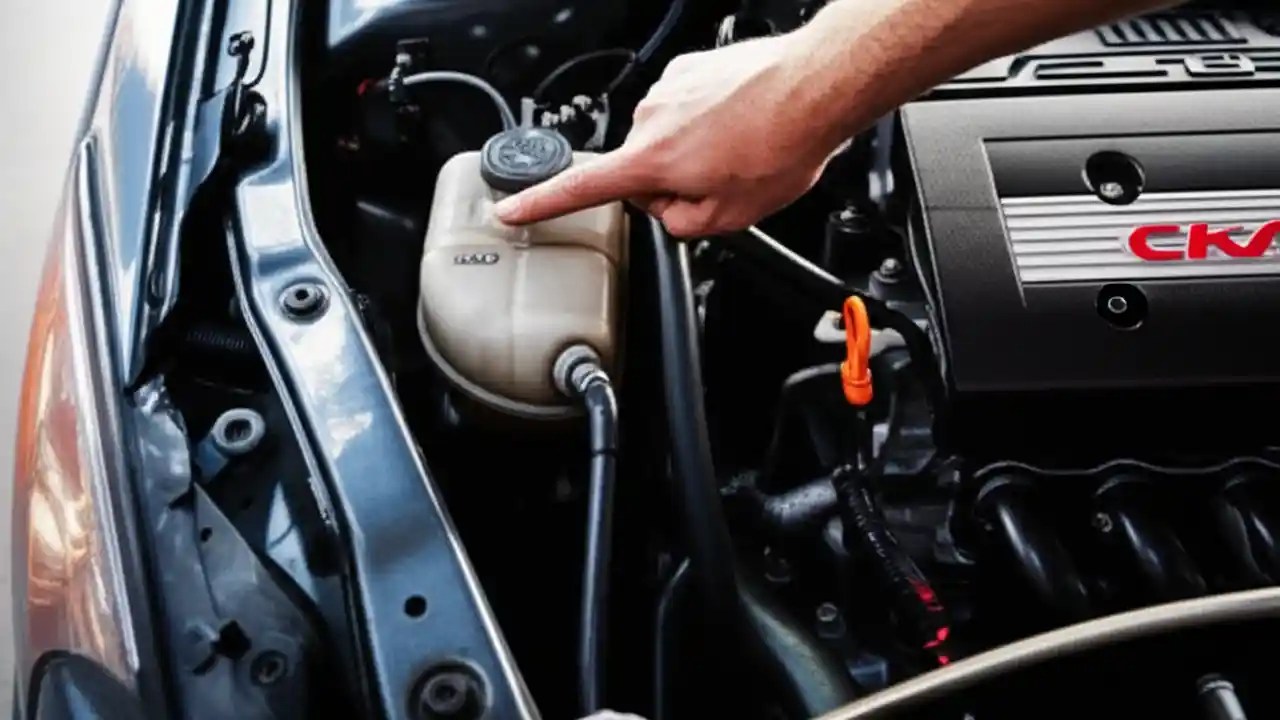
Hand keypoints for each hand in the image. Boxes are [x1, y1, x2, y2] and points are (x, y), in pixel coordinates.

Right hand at [493, 33, 852, 237]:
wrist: (815, 86)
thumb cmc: (780, 145)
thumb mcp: (730, 216)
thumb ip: (682, 223)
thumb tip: (670, 210)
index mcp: (650, 160)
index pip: (579, 189)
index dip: (540, 204)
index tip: (510, 210)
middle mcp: (650, 118)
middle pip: (643, 169)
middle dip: (676, 183)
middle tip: (725, 183)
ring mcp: (669, 88)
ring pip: (669, 139)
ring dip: (699, 150)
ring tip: (744, 151)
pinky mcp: (691, 69)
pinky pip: (689, 108)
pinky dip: (713, 121)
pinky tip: (744, 125)